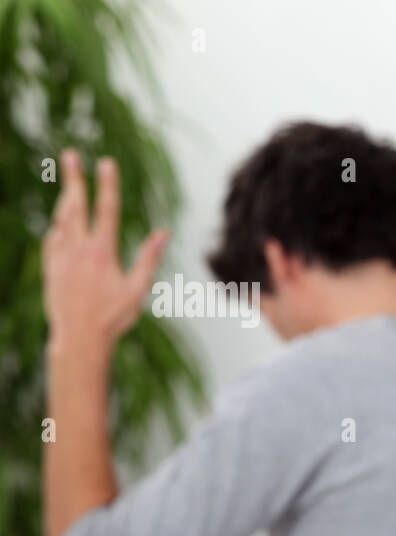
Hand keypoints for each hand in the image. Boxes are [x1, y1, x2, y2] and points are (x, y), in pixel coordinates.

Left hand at [42, 149, 168, 354]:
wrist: (79, 339)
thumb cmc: (113, 318)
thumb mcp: (138, 290)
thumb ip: (149, 258)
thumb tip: (163, 232)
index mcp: (102, 253)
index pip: (107, 210)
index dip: (108, 184)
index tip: (107, 162)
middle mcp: (78, 250)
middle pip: (76, 206)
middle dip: (74, 178)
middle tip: (70, 155)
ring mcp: (61, 258)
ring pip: (61, 220)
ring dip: (65, 199)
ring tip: (68, 184)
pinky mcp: (51, 268)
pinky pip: (52, 240)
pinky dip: (57, 226)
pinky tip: (60, 223)